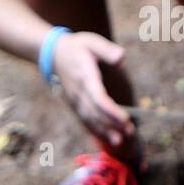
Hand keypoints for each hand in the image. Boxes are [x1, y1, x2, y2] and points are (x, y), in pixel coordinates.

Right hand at [52, 31, 134, 150]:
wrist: (53, 55)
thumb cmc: (77, 47)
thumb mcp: (92, 42)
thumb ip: (107, 50)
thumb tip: (121, 58)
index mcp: (85, 77)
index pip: (99, 99)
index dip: (111, 111)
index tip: (126, 118)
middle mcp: (79, 93)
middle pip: (96, 114)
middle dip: (112, 125)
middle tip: (130, 133)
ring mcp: (75, 101)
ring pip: (90, 121)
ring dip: (104, 132)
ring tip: (119, 142)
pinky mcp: (74, 105)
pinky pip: (85, 121)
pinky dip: (95, 131)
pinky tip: (106, 138)